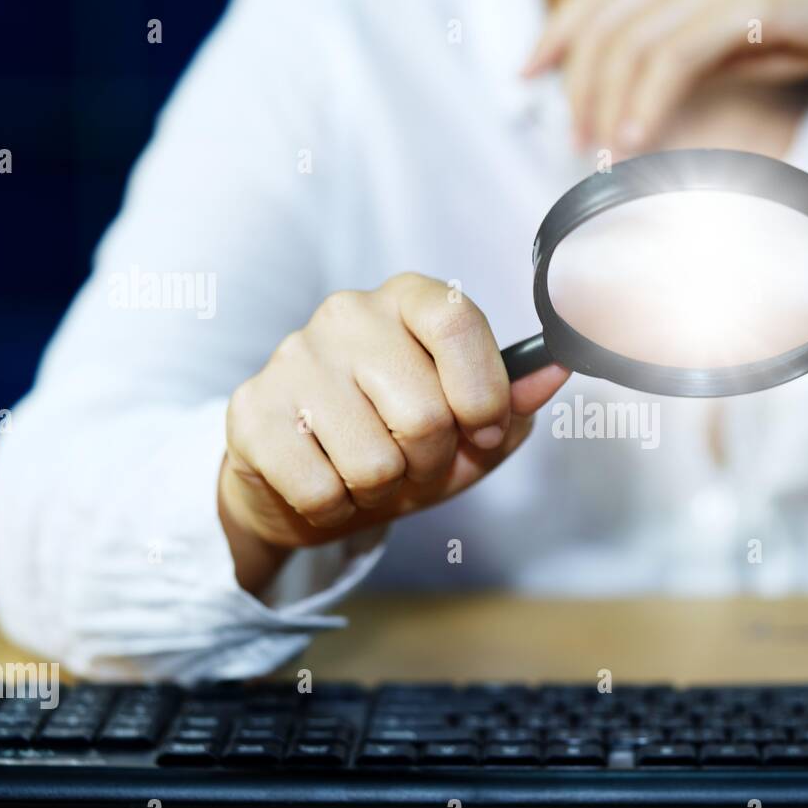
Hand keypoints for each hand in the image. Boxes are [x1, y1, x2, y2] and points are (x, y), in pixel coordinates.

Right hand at [219, 273, 567, 591]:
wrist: (306, 483)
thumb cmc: (398, 446)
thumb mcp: (469, 430)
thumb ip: (513, 402)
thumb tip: (555, 369)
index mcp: (407, 299)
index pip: (457, 321)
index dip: (482, 393)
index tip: (484, 430)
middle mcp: (347, 314)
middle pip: (423, 413)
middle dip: (431, 463)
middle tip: (413, 463)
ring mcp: (293, 358)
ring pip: (373, 461)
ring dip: (382, 490)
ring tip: (366, 474)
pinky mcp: (252, 412)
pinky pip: (321, 490)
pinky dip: (335, 508)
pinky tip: (325, 483)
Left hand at [526, 0, 807, 151]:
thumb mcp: (737, 38)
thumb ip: (684, 50)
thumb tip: (633, 93)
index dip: (554, 33)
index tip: (526, 75)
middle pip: (605, 23)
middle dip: (578, 87)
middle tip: (574, 141)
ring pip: (631, 41)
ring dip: (606, 104)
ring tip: (602, 153)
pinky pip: (674, 54)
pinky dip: (645, 101)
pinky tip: (634, 139)